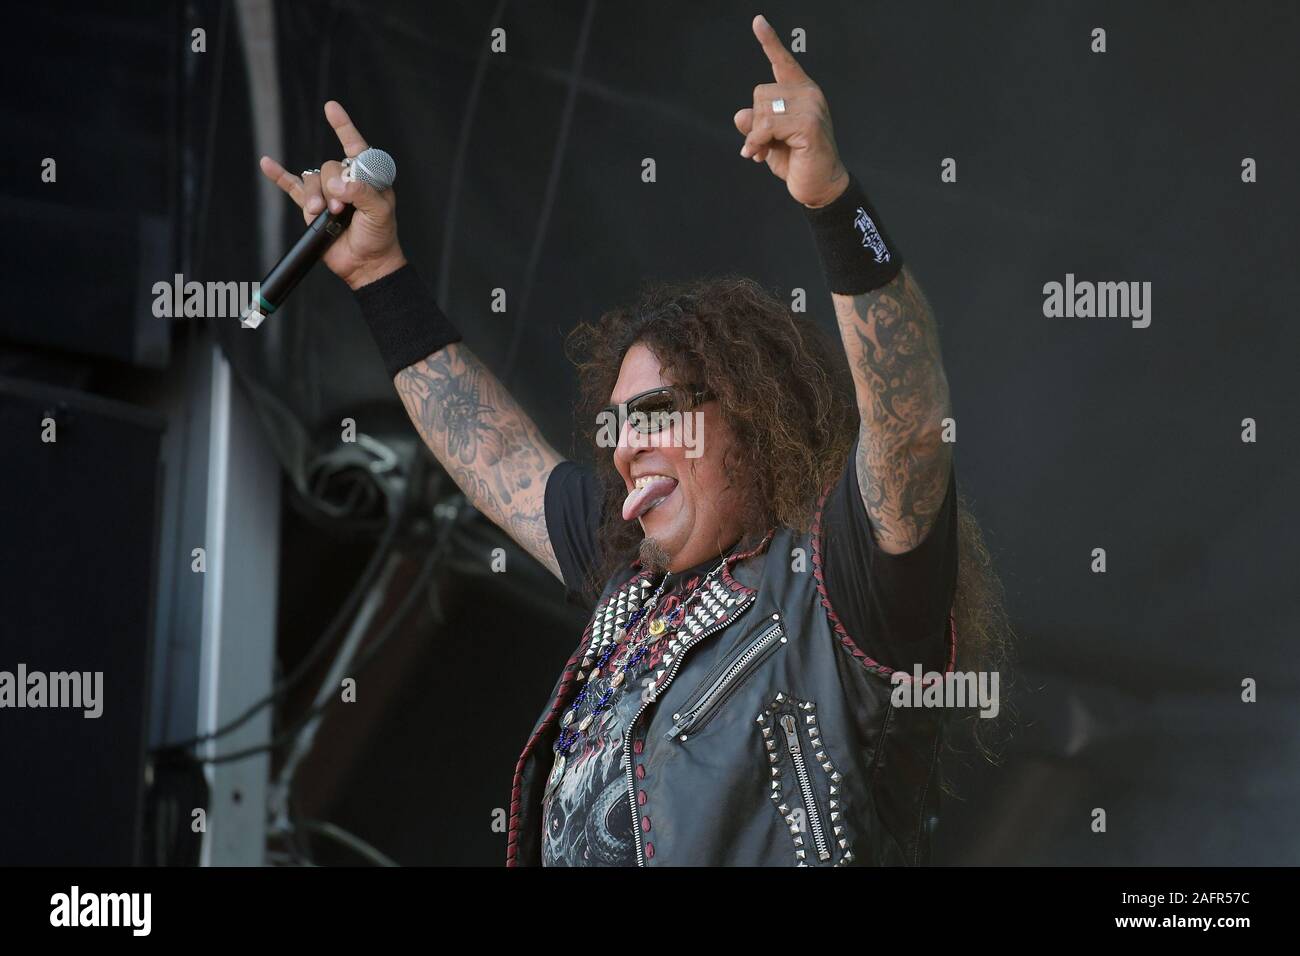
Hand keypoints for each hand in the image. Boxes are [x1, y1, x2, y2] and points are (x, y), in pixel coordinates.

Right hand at [258, 101, 405, 289]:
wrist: (365, 264)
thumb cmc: (379, 236)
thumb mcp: (380, 212)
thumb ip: (362, 194)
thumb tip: (337, 186)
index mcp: (367, 177)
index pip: (355, 147)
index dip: (343, 127)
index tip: (331, 108)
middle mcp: (346, 181)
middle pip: (329, 167)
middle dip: (332, 188)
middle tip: (341, 209)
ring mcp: (327, 194)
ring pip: (312, 181)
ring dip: (315, 196)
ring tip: (324, 214)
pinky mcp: (311, 208)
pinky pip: (292, 187)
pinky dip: (279, 175)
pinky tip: (266, 163)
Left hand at [733, 14, 848, 208]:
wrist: (818, 186)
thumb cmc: (796, 162)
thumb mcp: (768, 140)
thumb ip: (755, 124)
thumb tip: (741, 114)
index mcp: (801, 92)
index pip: (783, 62)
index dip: (769, 41)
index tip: (757, 21)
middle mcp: (809, 94)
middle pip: (760, 93)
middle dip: (755, 122)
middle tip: (760, 145)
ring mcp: (811, 106)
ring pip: (762, 110)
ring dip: (755, 136)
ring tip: (762, 152)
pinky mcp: (809, 123)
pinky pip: (767, 125)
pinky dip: (758, 142)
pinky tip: (761, 155)